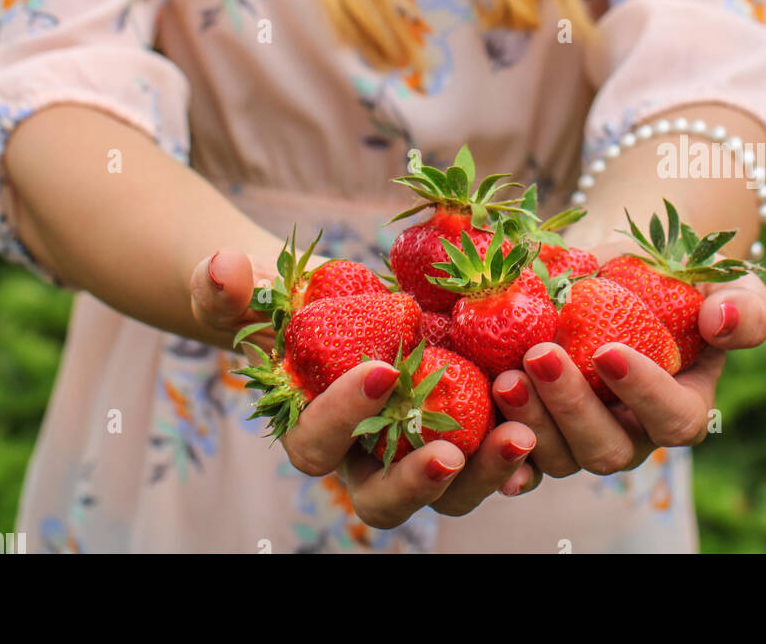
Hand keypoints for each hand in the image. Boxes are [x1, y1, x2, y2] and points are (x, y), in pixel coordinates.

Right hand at [195, 251, 538, 526]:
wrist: (341, 303)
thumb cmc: (287, 302)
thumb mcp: (248, 289)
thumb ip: (224, 285)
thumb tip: (223, 266)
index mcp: (309, 431)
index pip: (317, 446)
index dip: (344, 418)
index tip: (382, 369)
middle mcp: (364, 459)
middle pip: (386, 498)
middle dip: (418, 480)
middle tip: (451, 449)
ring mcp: (417, 452)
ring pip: (450, 492)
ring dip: (485, 471)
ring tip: (521, 435)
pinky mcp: (465, 435)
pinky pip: (492, 460)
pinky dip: (517, 454)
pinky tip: (543, 428)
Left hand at [490, 272, 765, 489]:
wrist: (617, 262)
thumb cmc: (678, 274)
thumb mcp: (725, 280)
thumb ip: (745, 307)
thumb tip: (723, 320)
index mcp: (683, 406)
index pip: (673, 420)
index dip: (644, 393)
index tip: (610, 350)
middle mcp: (631, 433)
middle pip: (605, 449)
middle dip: (571, 408)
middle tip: (541, 356)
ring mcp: (579, 434)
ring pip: (555, 455)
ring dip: (529, 421)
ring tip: (504, 375)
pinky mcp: (537, 423)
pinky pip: (517, 456)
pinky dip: (499, 454)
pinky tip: (482, 435)